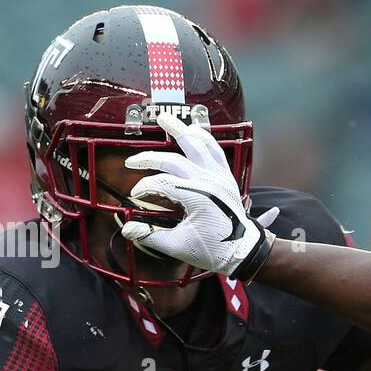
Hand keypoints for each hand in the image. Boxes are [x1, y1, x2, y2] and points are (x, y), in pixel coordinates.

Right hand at [120, 112, 278, 278]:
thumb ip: (151, 236)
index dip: (144, 187)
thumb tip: (127, 229)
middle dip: (150, 159)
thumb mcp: (178, 246)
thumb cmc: (212, 250)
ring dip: (180, 130)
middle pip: (174, 161)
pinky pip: (216, 151)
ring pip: (198, 145)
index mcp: (197, 198)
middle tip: (132, 160)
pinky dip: (205, 138)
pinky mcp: (227, 177)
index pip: (161, 182)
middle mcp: (209, 182)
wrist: (243, 251)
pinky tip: (193, 130)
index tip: (135, 196)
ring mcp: (220, 177)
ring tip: (164, 119)